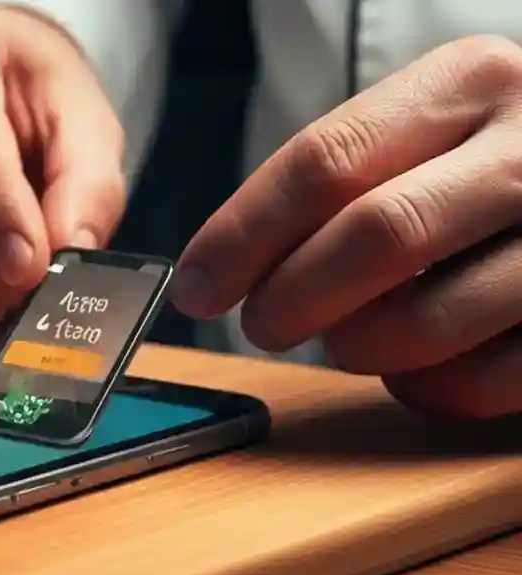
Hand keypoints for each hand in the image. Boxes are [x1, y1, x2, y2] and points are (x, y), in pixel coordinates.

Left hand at [173, 35, 521, 417]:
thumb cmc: (481, 166)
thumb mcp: (423, 133)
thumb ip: (338, 182)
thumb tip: (217, 271)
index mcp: (472, 82)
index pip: (327, 160)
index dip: (243, 234)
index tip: (195, 286)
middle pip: (377, 235)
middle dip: (291, 297)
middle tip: (261, 325)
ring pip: (424, 322)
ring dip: (355, 348)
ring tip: (346, 338)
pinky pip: (475, 382)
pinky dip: (419, 388)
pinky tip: (413, 363)